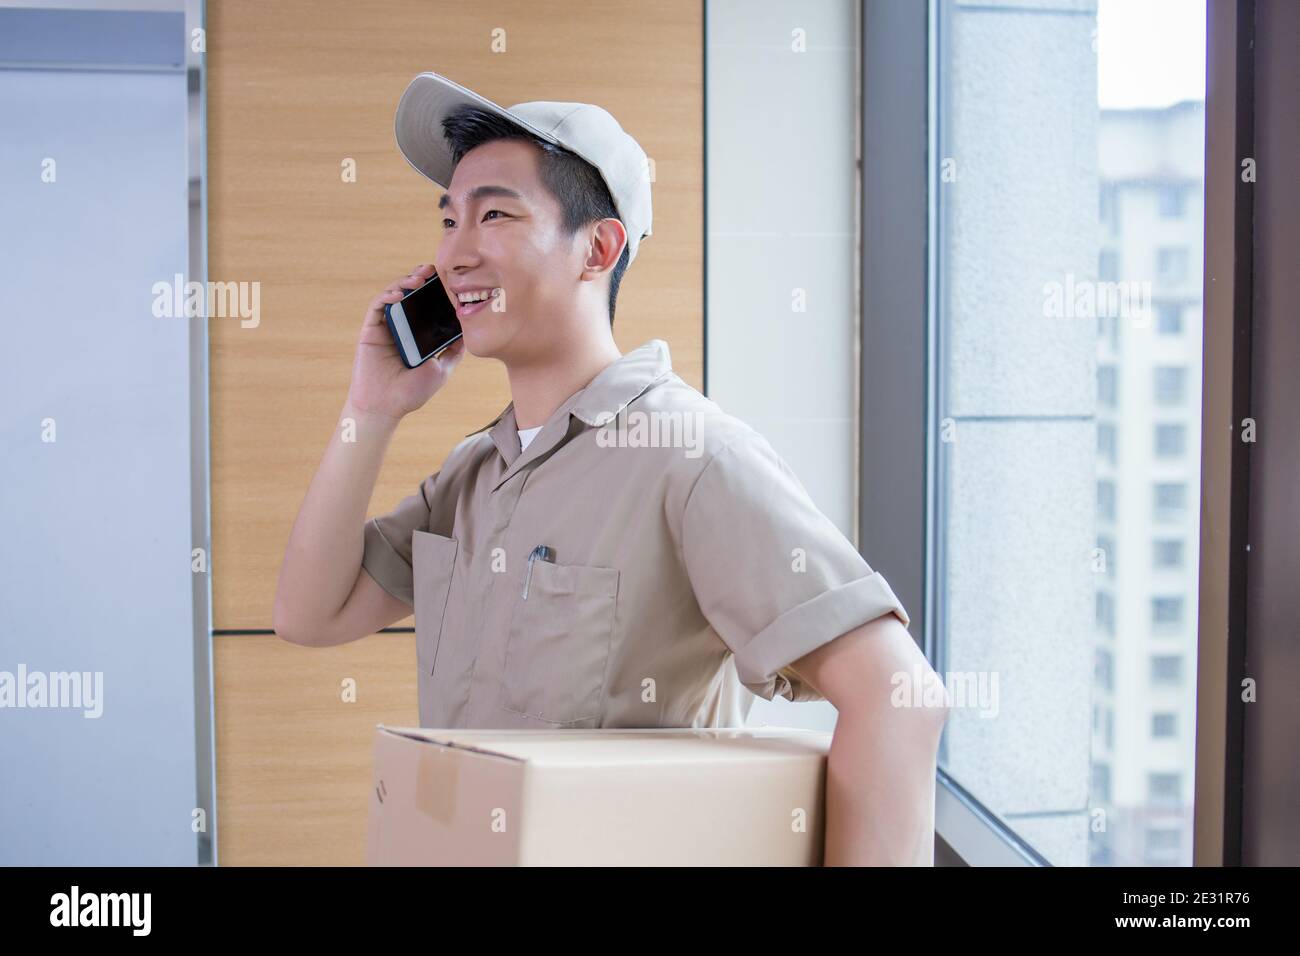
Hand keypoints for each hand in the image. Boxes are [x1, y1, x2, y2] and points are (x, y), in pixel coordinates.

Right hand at [346, 264, 465, 422]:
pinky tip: (402, 293)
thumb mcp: (441, 370)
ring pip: (394, 295)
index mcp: (417, 334)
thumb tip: (468, 333)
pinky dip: (388, 295)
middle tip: (434, 270)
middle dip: (422, 280)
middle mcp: (401, 327)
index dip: (436, 292)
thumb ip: (453, 351)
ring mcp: (385, 327)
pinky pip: (378, 306)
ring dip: (406, 282)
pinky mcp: (370, 329)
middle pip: (411, 295)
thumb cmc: (411, 392)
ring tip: (420, 278)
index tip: (450, 281)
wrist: (386, 408)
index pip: (427, 306)